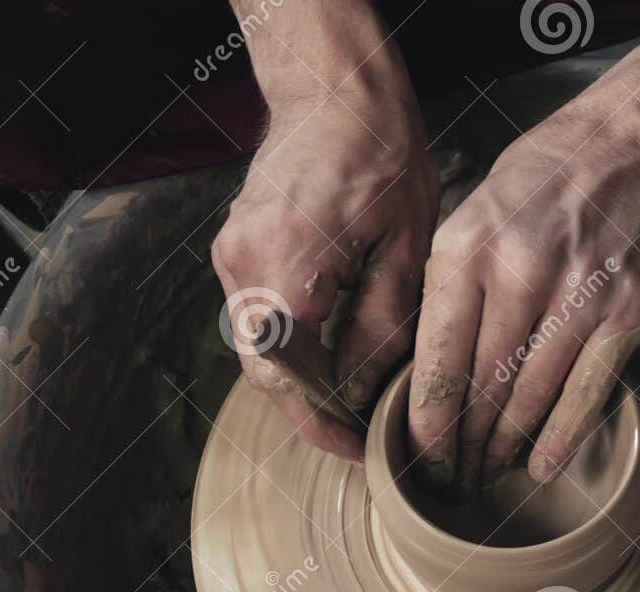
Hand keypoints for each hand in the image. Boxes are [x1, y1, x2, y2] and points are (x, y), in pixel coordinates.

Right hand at [211, 12, 439, 460]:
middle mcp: (244, 267)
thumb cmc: (384, 160)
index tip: (360, 449)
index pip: (291, 380)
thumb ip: (383, 327)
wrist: (335, 94)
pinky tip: (337, 351)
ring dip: (304, 377)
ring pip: (260, 349)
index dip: (324, 424)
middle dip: (314, 409)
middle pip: (268, 373)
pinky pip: (259, 317)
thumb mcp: (408, 250)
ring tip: (358, 397)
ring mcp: (231, 256)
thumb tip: (365, 394)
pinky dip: (294, 343)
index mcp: (287, 268)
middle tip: (364, 433)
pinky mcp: (233, 248)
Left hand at [409, 109, 639, 488]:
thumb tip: (427, 364)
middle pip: (480, 389)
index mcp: (466, 249)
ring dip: (504, 447)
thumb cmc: (548, 177)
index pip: (437, 361)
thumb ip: (450, 281)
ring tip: (487, 475)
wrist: (636, 143)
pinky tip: (539, 466)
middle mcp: (518, 275)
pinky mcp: (626, 313)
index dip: (427, 424)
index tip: (420, 457)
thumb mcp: (475, 211)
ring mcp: (578, 296)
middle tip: (450, 481)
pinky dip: (561, 438)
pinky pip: (586, 392)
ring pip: (530, 398)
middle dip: (461, 446)